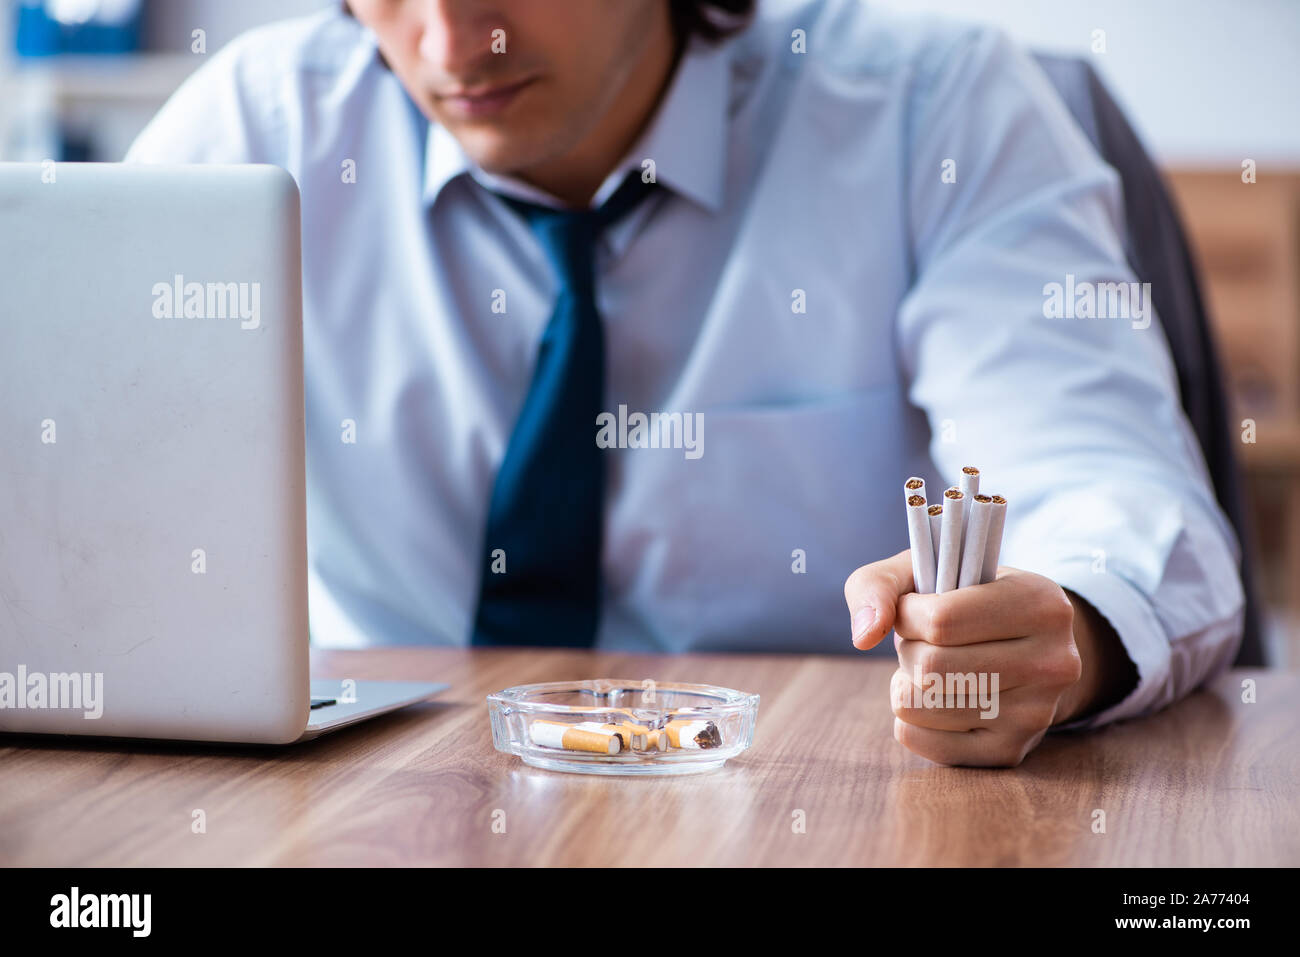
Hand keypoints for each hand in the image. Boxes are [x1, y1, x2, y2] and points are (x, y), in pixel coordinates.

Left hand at [844, 549, 1125, 766]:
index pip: (940, 621)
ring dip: (905, 683)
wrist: (1026, 649)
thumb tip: (863, 636)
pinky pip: (924, 742)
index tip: (914, 609)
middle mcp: (1052, 662)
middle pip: (930, 667)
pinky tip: (932, 698)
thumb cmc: (964, 601)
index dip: (906, 615)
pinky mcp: (1010, 751)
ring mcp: (1035, 713)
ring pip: (921, 706)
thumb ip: (878, 585)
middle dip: (907, 650)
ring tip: (931, 667)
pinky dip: (909, 718)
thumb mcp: (926, 570)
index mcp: (1041, 602)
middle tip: (923, 641)